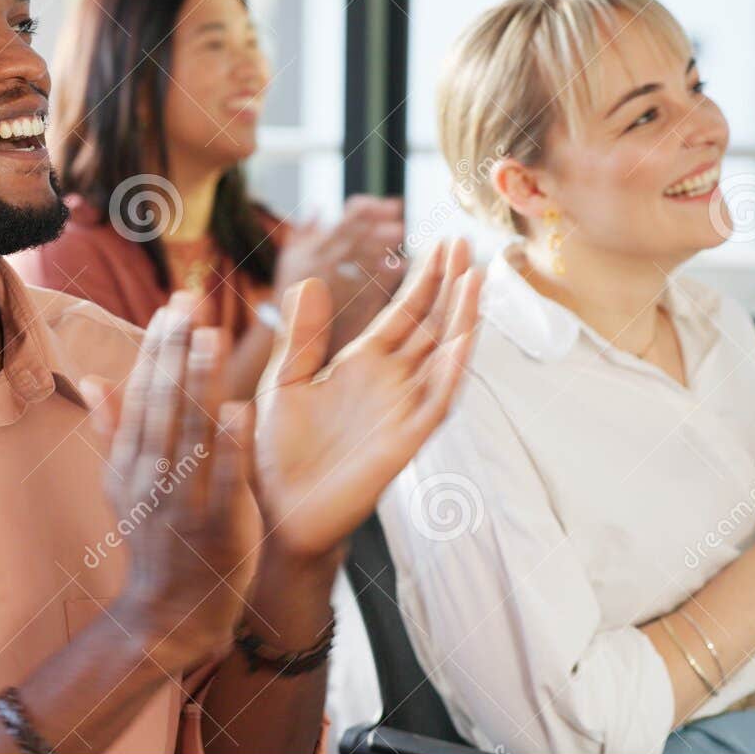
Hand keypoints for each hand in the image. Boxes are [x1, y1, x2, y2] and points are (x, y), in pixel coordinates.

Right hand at [82, 293, 260, 671]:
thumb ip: (112, 430)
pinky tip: (242, 409)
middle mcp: (151, 477)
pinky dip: (231, 447)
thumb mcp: (120, 486)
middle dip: (175, 350)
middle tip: (191, 300)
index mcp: (129, 463)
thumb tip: (93, 377)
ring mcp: (183, 503)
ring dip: (200, 383)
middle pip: (162, 404)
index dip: (156, 346)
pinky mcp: (218, 528)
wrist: (170, 613)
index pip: (141, 393)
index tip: (172, 305)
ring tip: (212, 336)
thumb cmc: (153, 542)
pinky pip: (225, 482)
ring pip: (190, 434)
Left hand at [253, 238, 481, 561]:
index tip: (444, 243)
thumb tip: (309, 281)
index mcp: (362, 364)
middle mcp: (390, 382)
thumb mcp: (284, 382)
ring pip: (442, 356)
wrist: (280, 510)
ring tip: (475, 277)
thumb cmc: (278, 452)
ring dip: (461, 319)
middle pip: (431, 326)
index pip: (404, 313)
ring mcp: (402, 409)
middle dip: (451, 286)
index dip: (425, 280)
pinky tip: (464, 338)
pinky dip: (451, 370)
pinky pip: (436, 400)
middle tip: (468, 243)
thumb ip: (302, 336)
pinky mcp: (405, 440)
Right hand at [272, 196, 406, 352]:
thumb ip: (304, 231)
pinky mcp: (343, 303)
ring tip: (399, 238)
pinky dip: (383, 275)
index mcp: (312, 248)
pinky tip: (399, 267)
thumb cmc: (290, 286)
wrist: (285, 327)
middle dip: (376, 227)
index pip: (342, 223)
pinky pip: (366, 287)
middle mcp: (322, 264)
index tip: (385, 204)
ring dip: (381, 248)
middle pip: (353, 240)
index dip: (364, 210)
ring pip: (360, 262)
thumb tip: (317, 207)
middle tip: (398, 217)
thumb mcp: (289, 256)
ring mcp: (333, 284)